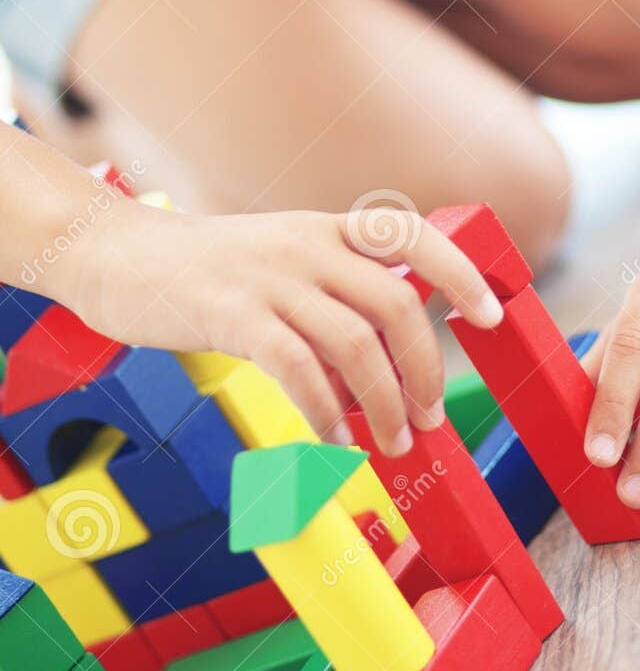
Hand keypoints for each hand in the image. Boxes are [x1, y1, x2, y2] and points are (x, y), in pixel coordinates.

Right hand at [58, 197, 502, 452]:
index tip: (491, 316)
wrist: (116, 253)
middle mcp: (308, 244)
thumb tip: (382, 364)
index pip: (414, 236)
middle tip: (428, 418)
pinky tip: (332, 439)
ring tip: (390, 442)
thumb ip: (331, 295)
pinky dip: (325, 411)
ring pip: (357, 344)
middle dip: (425, 370)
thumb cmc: (205, 270)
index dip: (461, 274)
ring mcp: (270, 277)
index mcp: (326, 228)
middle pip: (398, 305)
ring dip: (385, 403)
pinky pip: (298, 368)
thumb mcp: (280, 260)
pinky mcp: (232, 314)